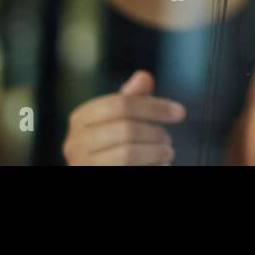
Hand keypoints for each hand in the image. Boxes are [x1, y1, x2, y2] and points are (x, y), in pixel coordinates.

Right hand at [62, 71, 184, 164]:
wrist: (98, 170)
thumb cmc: (111, 144)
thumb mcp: (120, 118)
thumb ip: (132, 98)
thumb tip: (144, 76)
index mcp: (81, 118)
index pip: (120, 104)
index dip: (154, 106)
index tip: (180, 112)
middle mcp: (74, 142)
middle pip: (126, 129)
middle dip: (155, 133)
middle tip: (167, 139)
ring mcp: (82, 164)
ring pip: (127, 153)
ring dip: (155, 152)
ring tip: (166, 152)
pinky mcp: (94, 178)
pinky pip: (127, 170)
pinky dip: (151, 166)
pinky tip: (159, 164)